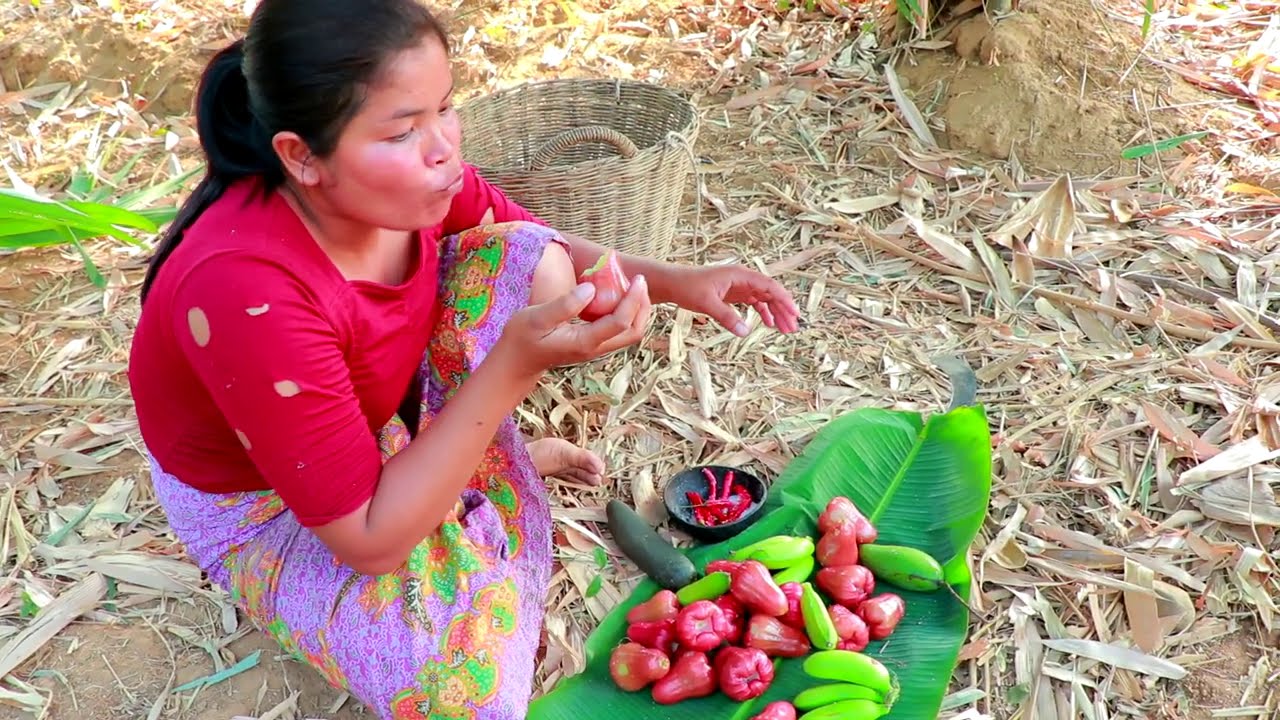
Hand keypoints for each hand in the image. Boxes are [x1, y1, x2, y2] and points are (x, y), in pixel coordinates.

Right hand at [496, 276, 651, 380]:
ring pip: (629, 333)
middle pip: (633, 332)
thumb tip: (591, 288)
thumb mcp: (537, 317)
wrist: (517, 361)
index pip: (620, 322)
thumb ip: (564, 305)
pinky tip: (616, 296)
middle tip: (639, 281)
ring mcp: (595, 348)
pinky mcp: (592, 344)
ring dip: (637, 311)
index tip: (636, 279)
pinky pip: (618, 330)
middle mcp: (595, 348)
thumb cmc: (523, 337)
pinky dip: (625, 313)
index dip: (633, 300)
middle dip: (642, 306)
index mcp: (584, 341)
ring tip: (632, 286)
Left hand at [664, 264, 800, 336]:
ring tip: (785, 330)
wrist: (672, 283)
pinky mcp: (733, 294)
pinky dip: (763, 313)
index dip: (784, 299)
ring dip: (776, 313)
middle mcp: (743, 278)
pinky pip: (754, 303)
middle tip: (793, 328)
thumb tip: (746, 332)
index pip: (769, 286)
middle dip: (783, 310)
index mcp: (740, 275)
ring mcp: (739, 286)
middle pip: (770, 293)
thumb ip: (727, 317)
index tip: (794, 313)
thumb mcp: (707, 304)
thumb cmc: (687, 288)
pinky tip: (769, 325)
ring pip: (764, 299)